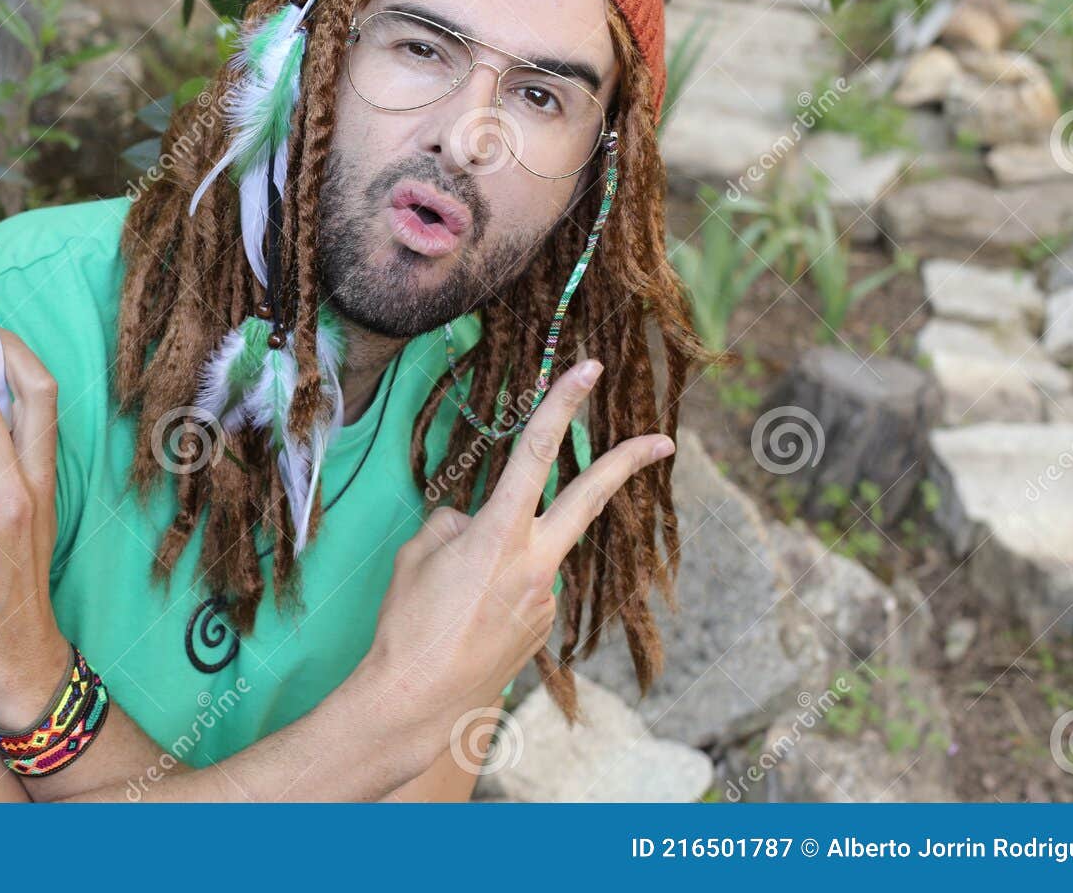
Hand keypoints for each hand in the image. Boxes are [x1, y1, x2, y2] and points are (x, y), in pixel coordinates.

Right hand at [357, 359, 673, 744]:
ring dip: (504, 553)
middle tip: (664, 441)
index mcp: (501, 533)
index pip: (536, 452)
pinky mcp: (544, 626)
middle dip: (627, 464)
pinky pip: (524, 586)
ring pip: (535, 549)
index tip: (587, 369)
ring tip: (450, 600)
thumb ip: (452, 523)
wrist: (419, 702)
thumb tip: (473, 523)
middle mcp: (536, 562)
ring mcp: (547, 598)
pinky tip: (467, 618)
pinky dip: (499, 587)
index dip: (562, 404)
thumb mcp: (417, 554)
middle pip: (589, 498)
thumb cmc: (408, 624)